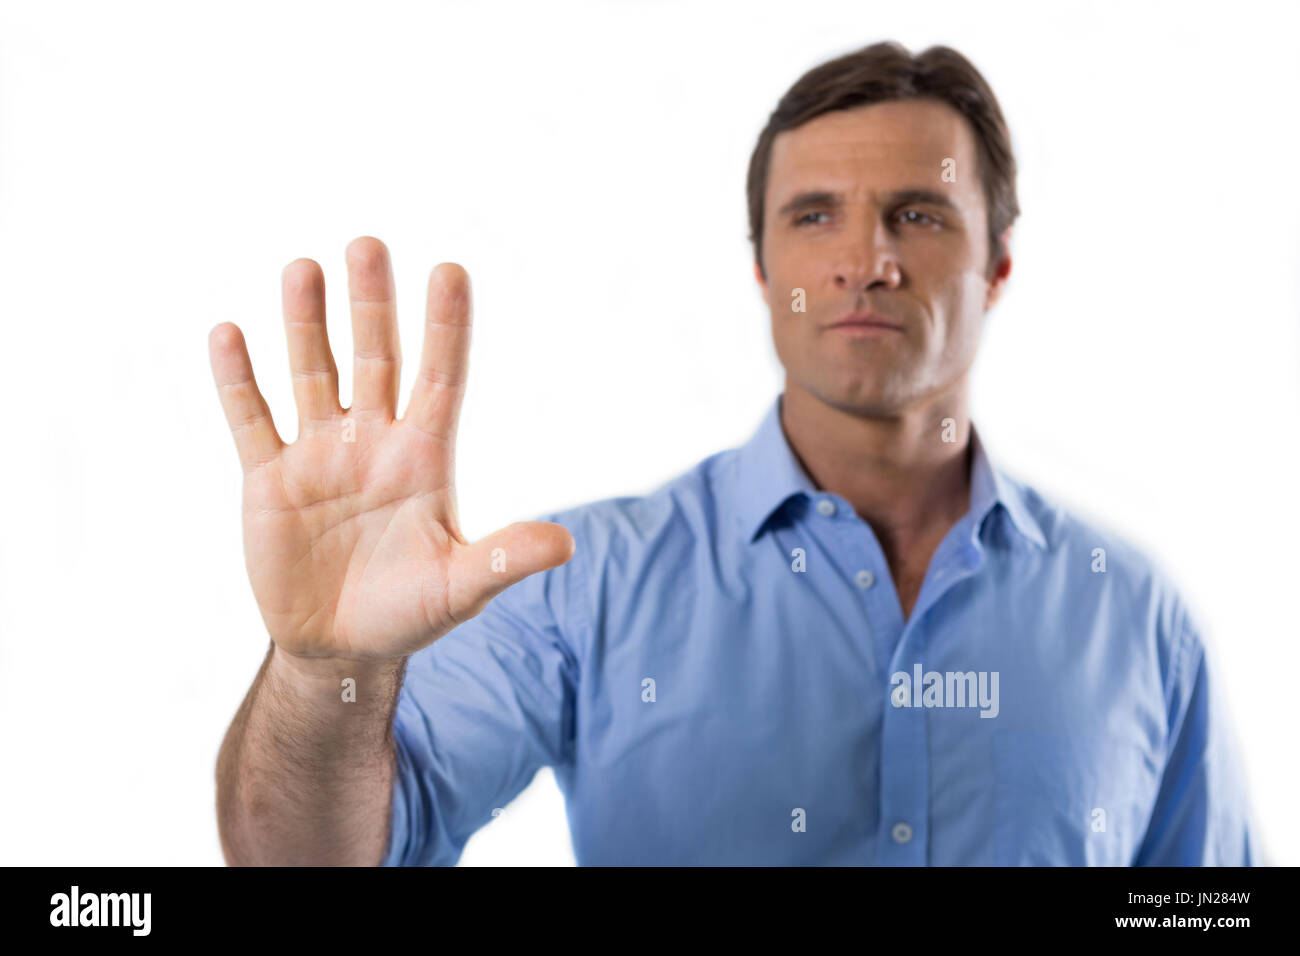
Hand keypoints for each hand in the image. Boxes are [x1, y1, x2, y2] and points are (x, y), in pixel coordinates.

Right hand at [208, 237, 574, 661]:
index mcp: (424, 457)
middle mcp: (373, 442)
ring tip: (302, 268)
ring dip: (305, 324)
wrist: (340, 647)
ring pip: (312, 373)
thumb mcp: (460, 588)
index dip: (446, 327)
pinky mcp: (269, 479)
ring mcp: (319, 456)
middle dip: (371, 304)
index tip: (450, 269)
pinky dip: (238, 380)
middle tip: (368, 245)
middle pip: (374, 359)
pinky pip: (251, 419)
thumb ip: (504, 558)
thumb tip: (567, 545)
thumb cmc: (410, 613)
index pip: (440, 377)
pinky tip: (228, 333)